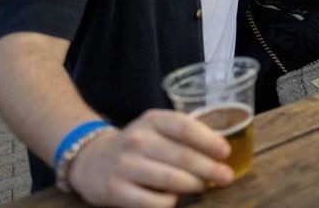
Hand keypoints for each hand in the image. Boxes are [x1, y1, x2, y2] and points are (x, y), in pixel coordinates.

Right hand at [66, 110, 232, 206]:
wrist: (92, 160)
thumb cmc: (138, 145)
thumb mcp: (157, 129)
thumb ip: (185, 136)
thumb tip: (221, 153)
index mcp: (152, 120)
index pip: (185, 127)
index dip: (209, 141)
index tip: (225, 152)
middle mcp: (137, 140)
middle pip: (182, 156)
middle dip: (210, 169)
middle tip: (226, 177)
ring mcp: (125, 165)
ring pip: (171, 180)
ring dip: (194, 185)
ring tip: (203, 186)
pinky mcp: (116, 190)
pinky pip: (153, 202)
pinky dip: (170, 202)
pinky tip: (174, 198)